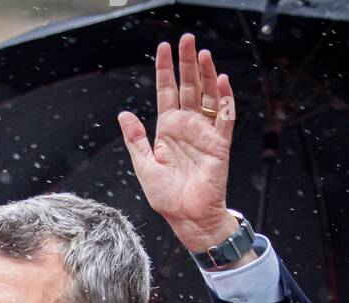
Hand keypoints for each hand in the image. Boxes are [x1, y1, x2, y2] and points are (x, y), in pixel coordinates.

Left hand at [117, 33, 237, 252]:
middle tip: (187, 40)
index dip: (165, 70)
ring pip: (207, 96)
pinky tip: (222, 81)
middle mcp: (187, 127)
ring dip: (206, 75)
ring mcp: (205, 133)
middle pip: (188, 87)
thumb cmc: (167, 196)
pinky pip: (224, 117)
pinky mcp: (219, 144)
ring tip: (203, 54)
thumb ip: (136, 139)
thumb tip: (124, 114)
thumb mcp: (144, 165)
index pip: (166, 92)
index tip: (164, 48)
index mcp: (168, 130)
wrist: (186, 216)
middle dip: (187, 63)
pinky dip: (224, 98)